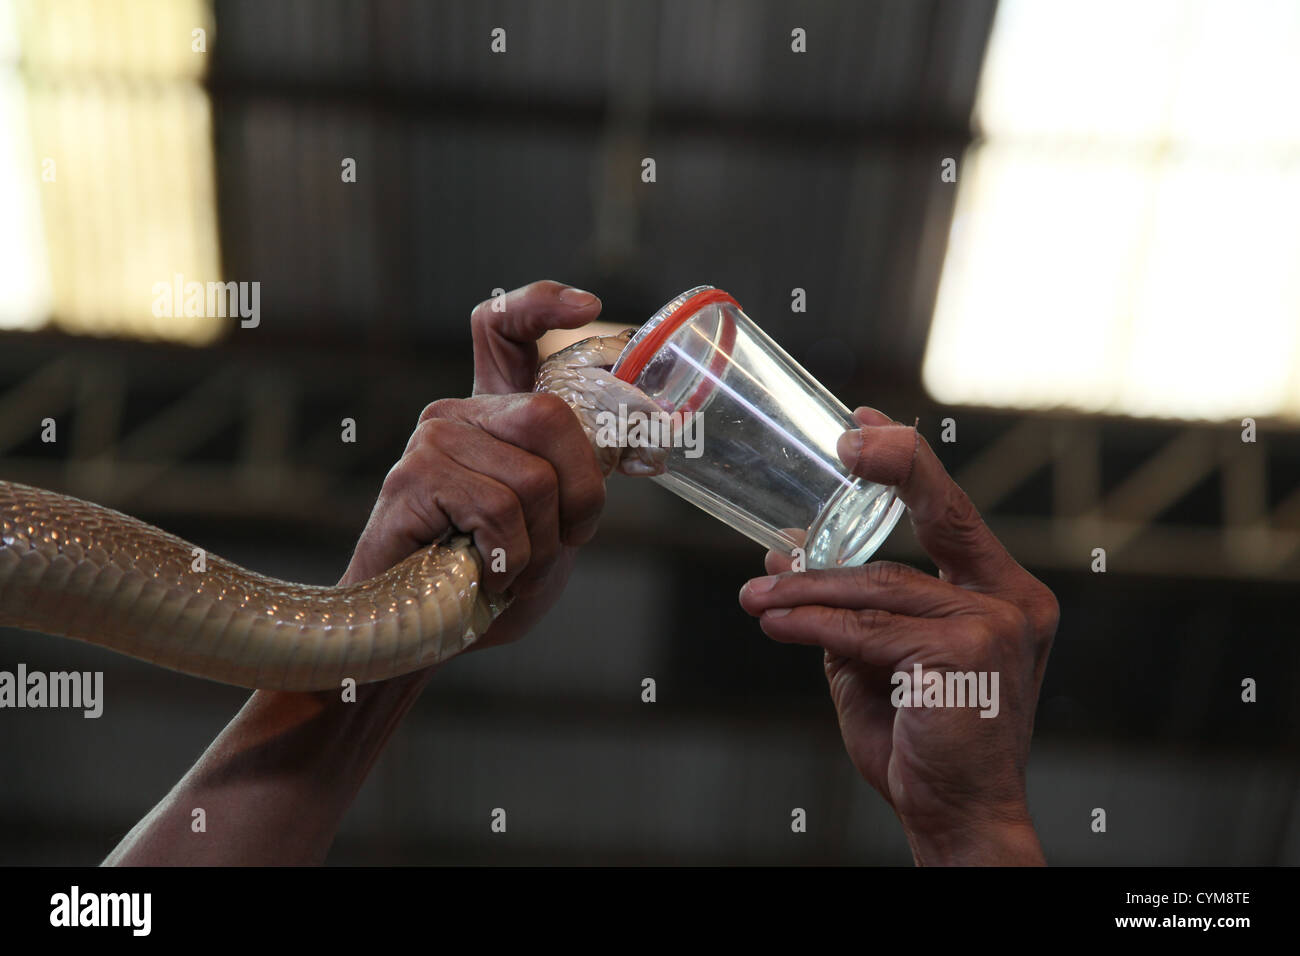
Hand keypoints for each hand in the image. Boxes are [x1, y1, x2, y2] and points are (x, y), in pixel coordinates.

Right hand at [340, 280, 607, 649]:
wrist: (422, 634)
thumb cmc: (486, 578)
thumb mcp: (551, 521)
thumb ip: (579, 474)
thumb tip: (647, 439)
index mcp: (491, 416)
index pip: (503, 327)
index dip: (544, 304)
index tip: (590, 306)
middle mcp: (457, 415)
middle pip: (552, 418)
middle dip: (581, 494)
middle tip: (562, 540)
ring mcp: (432, 442)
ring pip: (534, 479)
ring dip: (541, 544)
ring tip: (508, 566)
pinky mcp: (414, 479)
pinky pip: (499, 510)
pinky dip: (509, 558)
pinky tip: (483, 573)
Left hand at [738, 407, 1058, 864]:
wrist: (956, 816)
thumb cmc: (920, 739)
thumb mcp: (873, 661)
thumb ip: (844, 607)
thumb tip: (786, 555)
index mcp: (998, 592)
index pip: (953, 512)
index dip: (909, 462)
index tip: (866, 426)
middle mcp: (1012, 599)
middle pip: (940, 516)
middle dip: (891, 470)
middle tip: (839, 449)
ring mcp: (994, 623)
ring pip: (879, 585)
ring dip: (807, 589)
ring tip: (757, 595)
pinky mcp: (964, 650)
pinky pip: (867, 627)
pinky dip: (812, 624)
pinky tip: (774, 620)